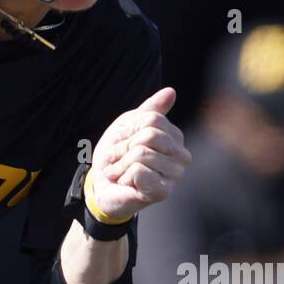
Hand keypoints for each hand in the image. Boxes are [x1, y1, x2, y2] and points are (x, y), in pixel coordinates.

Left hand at [88, 87, 191, 223]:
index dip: (129, 128)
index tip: (121, 141)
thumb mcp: (129, 126)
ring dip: (120, 163)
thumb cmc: (118, 155)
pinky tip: (126, 183)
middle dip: (123, 146)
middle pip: (149, 135)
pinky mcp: (164, 191)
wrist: (102, 185)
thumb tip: (171, 91)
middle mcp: (181, 156)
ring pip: (141, 153)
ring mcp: (175, 175)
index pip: (153, 120)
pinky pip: (139, 171)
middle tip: (116, 158)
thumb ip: (150, 111)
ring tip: (119, 172)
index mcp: (175, 138)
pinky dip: (124, 175)